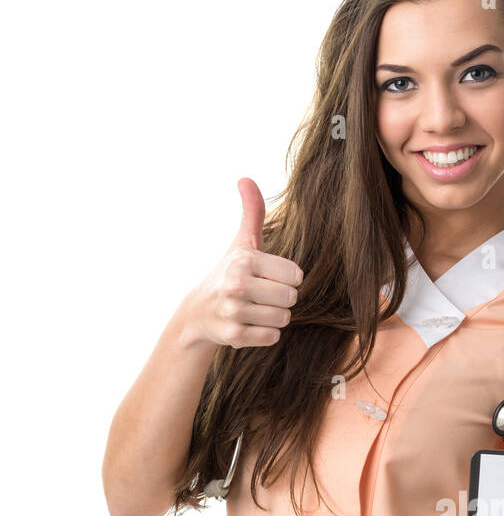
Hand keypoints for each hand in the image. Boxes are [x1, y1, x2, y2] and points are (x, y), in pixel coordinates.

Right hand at [178, 177, 303, 351]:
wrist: (197, 313)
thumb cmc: (229, 274)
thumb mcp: (241, 243)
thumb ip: (252, 213)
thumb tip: (245, 178)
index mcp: (244, 260)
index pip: (295, 275)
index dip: (286, 278)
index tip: (268, 277)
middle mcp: (237, 284)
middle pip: (291, 298)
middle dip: (281, 299)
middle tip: (262, 295)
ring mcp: (234, 311)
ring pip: (283, 318)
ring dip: (273, 316)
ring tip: (254, 309)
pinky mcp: (234, 335)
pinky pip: (272, 337)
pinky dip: (264, 333)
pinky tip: (248, 324)